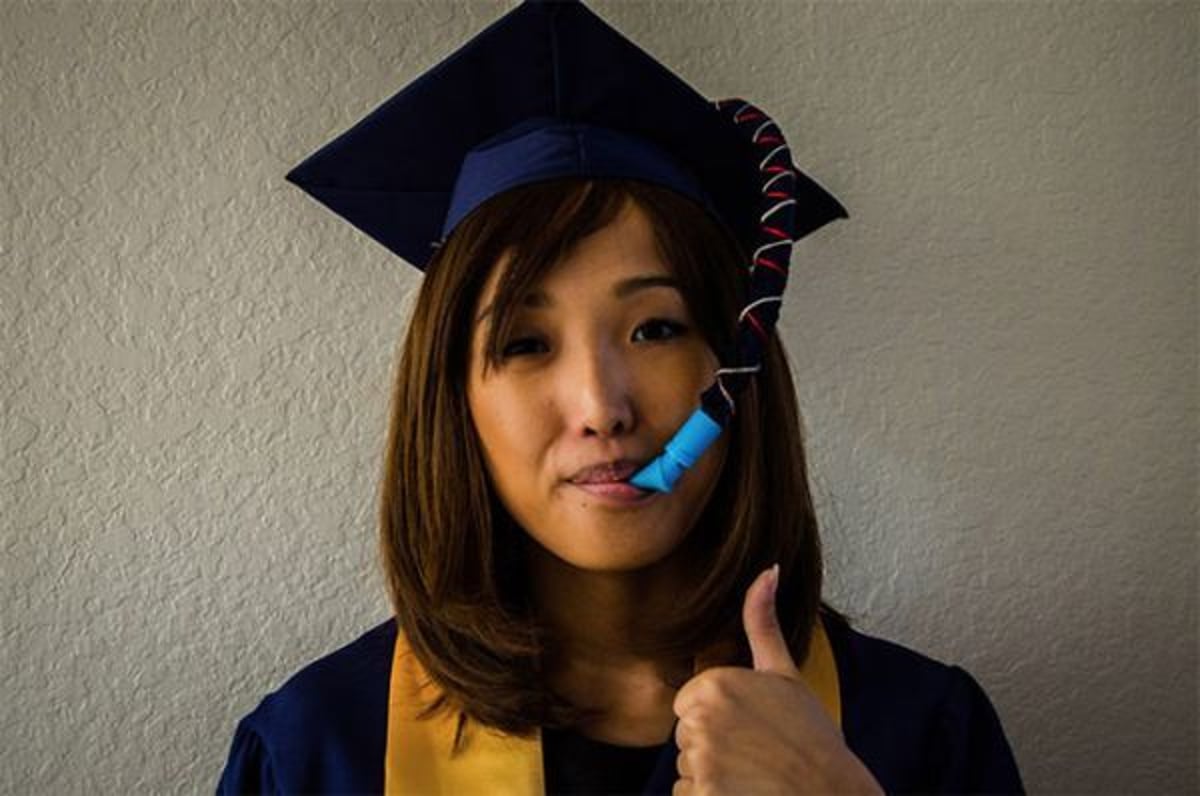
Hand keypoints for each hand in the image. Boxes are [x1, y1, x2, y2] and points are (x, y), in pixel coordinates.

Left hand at [671, 565, 883, 794]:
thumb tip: (768, 568)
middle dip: (716, 749)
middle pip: (685, 738)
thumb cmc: (812, 739)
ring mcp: (700, 760)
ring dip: (714, 779)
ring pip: (686, 770)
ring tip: (754, 776)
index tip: (755, 727)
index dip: (722, 720)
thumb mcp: (785, 675)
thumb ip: (763, 622)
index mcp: (713, 683)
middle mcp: (700, 719)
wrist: (832, 794)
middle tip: (758, 753)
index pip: (690, 706)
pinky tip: (744, 795)